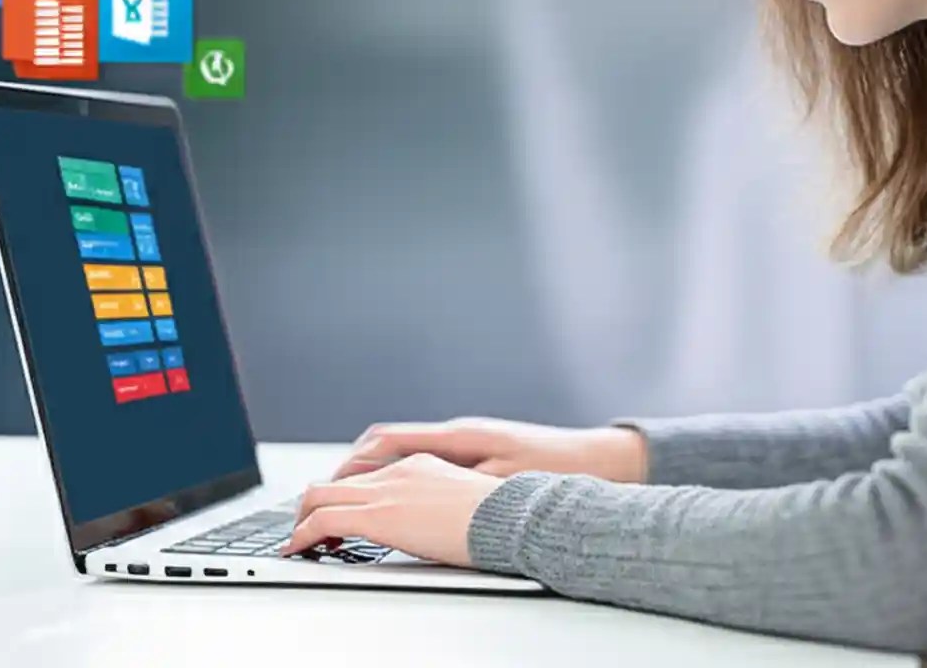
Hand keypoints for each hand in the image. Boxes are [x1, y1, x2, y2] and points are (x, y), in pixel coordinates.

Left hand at [282, 454, 503, 566]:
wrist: (509, 517)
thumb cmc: (498, 517)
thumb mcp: (463, 501)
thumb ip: (439, 504)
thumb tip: (432, 525)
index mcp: (418, 465)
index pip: (365, 476)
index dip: (343, 496)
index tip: (337, 516)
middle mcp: (396, 471)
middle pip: (335, 480)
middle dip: (313, 505)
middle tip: (307, 527)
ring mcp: (385, 490)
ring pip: (319, 496)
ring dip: (303, 519)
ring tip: (298, 541)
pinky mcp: (377, 514)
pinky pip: (323, 519)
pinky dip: (302, 534)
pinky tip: (297, 548)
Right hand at [332, 417, 647, 482]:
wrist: (599, 459)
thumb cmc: (557, 469)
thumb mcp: (506, 483)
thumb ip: (461, 486)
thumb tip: (421, 491)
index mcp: (460, 436)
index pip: (388, 440)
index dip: (353, 462)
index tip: (330, 483)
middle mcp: (458, 432)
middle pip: (387, 442)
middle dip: (353, 466)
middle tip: (327, 493)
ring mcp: (466, 440)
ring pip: (403, 449)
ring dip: (373, 468)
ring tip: (350, 495)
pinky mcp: (477, 451)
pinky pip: (422, 457)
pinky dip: (397, 471)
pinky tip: (395, 493)